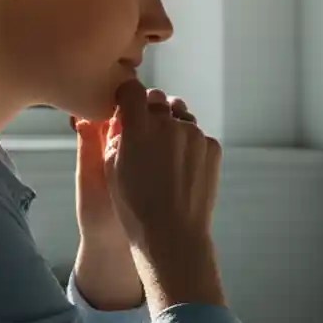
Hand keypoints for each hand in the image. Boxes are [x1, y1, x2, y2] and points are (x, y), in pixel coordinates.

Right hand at [73, 89, 199, 309]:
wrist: (172, 233)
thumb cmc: (134, 206)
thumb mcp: (111, 169)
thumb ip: (114, 135)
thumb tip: (120, 117)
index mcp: (138, 128)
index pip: (132, 89)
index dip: (126, 96)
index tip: (124, 105)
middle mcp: (168, 124)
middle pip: (158, 98)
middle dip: (149, 109)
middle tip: (145, 130)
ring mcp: (194, 134)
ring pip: (181, 116)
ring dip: (172, 126)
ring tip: (165, 154)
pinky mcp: (212, 146)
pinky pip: (198, 135)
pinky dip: (190, 145)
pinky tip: (182, 168)